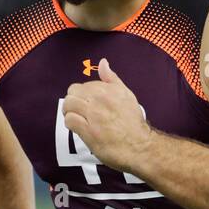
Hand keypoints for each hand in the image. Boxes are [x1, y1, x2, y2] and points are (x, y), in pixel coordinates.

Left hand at [61, 57, 149, 171]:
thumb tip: (103, 63)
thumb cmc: (133, 122)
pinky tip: (78, 128)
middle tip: (79, 111)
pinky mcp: (88, 130)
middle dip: (73, 102)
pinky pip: (69, 120)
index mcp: (107, 89)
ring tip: (77, 119)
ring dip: (70, 112)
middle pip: (72, 93)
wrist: (139, 145)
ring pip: (68, 105)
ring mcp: (93, 115)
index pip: (82, 85)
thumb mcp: (126, 95)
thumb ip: (112, 79)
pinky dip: (70, 124)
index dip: (82, 95)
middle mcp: (99, 99)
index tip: (87, 104)